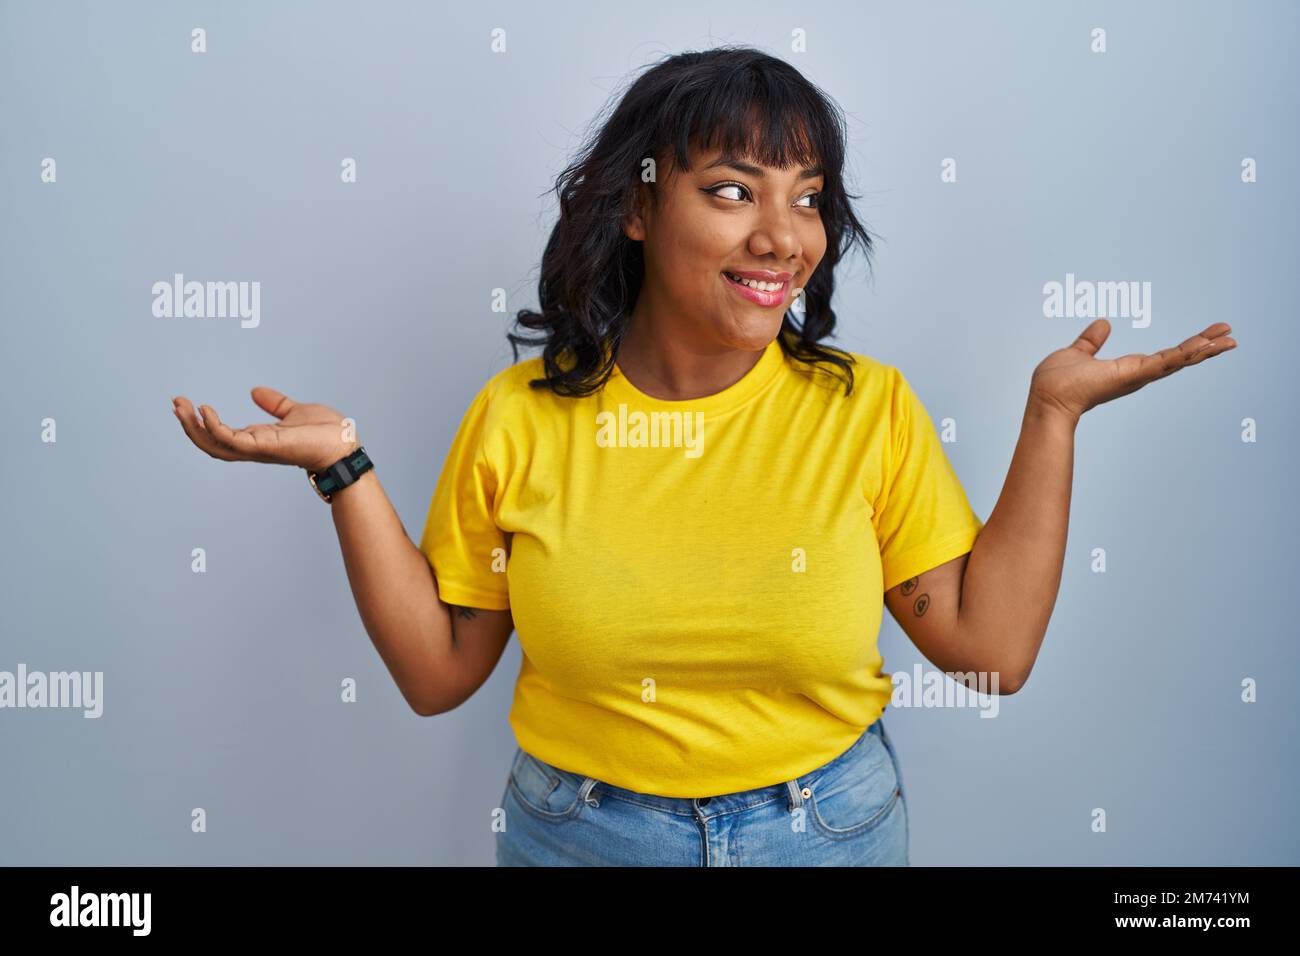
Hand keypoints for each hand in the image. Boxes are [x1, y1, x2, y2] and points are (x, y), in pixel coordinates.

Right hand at [171, 387, 360, 472]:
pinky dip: (215, 427)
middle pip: (211, 442)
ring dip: (195, 427)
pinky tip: (206, 411)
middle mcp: (254, 447)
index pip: (220, 435)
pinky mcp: (265, 446)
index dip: (201, 423)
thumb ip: (275, 404)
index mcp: (258, 439)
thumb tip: (255, 391)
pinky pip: (232, 440)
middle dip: (190, 425)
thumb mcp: (294, 411)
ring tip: (181, 406)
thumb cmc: (326, 433)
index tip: (187, 404)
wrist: (345, 444)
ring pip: (215, 444)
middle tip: (175, 403)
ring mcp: (258, 448)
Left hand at [1028, 319, 1236, 424]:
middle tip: (1231, 337)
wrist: (1046, 399)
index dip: (1186, 348)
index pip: (1163, 357)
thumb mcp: (1077, 353)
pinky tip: (1207, 344)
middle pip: (1179, 359)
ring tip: (1230, 338)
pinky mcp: (1132, 375)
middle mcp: (1136, 375)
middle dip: (1205, 348)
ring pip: (1178, 360)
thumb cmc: (1055, 383)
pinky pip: (1164, 362)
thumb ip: (1091, 341)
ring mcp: (1137, 376)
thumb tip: (1103, 324)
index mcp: (1126, 369)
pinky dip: (1186, 353)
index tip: (1206, 337)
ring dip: (1204, 349)